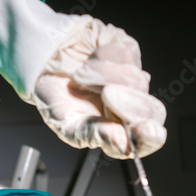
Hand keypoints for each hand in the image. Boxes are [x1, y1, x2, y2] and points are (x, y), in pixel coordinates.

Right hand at [34, 17, 166, 158]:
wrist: (42, 59)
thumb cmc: (56, 95)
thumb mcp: (66, 124)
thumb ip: (93, 136)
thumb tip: (121, 143)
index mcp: (121, 130)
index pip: (148, 139)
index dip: (151, 137)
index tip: (147, 130)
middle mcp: (132, 105)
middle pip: (153, 111)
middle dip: (132, 105)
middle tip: (107, 96)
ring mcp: (133, 78)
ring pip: (138, 81)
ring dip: (103, 77)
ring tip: (80, 77)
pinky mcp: (129, 52)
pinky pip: (128, 55)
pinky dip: (103, 58)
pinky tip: (89, 61)